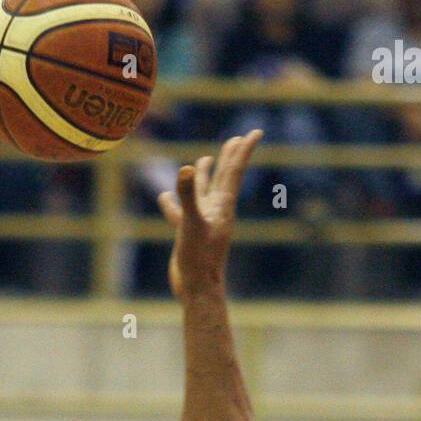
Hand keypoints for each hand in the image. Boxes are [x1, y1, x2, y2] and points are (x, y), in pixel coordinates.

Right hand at [158, 129, 262, 300]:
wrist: (197, 289)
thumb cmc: (199, 259)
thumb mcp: (191, 224)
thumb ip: (188, 196)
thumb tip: (187, 168)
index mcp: (222, 205)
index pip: (234, 171)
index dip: (243, 150)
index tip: (256, 132)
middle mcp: (215, 210)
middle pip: (224, 177)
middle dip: (230, 157)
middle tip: (237, 139)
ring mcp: (202, 222)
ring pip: (203, 193)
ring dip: (205, 176)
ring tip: (205, 160)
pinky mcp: (189, 234)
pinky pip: (181, 212)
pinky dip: (174, 203)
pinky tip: (164, 196)